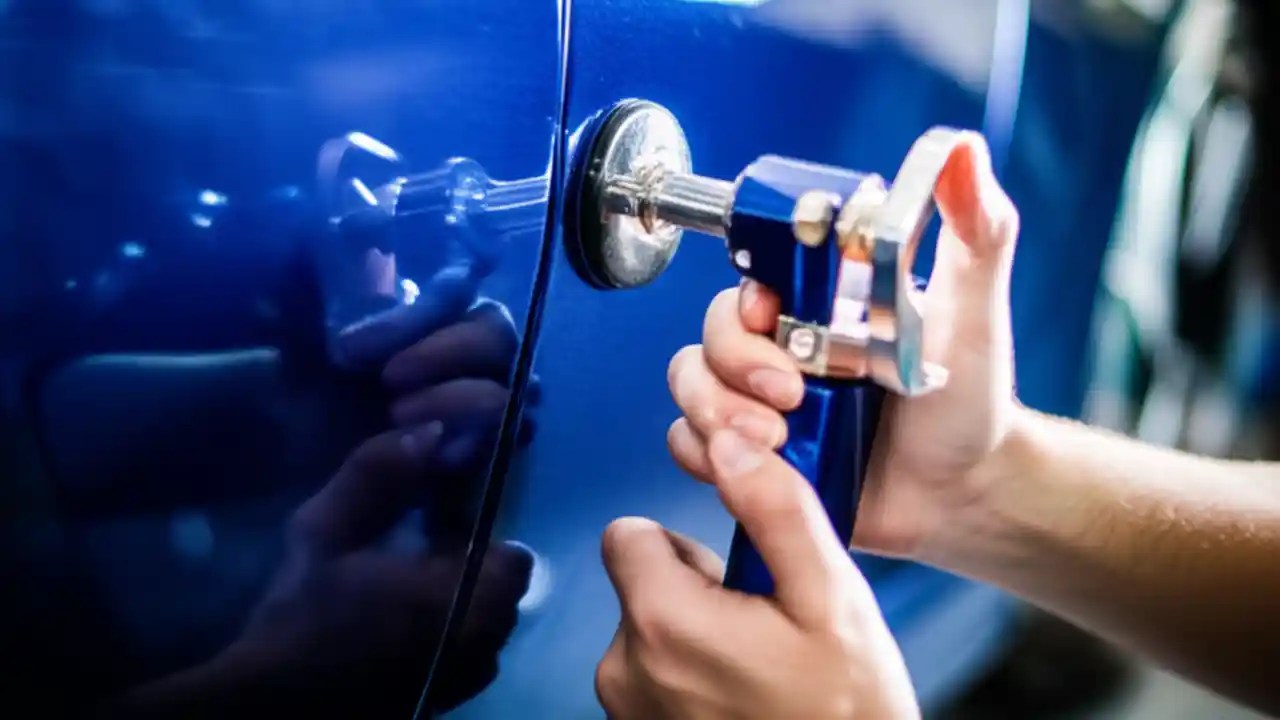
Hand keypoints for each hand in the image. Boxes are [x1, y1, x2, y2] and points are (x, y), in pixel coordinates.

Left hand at [595, 436, 918, 718]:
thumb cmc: (846, 711)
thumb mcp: (831, 599)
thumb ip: (776, 510)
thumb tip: (728, 439)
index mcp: (659, 621)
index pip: (629, 534)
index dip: (685, 547)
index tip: (735, 577)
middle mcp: (623, 669)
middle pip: (640, 585)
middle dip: (693, 594)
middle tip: (761, 631)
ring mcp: (626, 713)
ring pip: (648, 635)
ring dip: (694, 641)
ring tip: (758, 674)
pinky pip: (653, 681)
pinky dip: (690, 683)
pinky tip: (743, 703)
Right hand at [666, 134, 1019, 560]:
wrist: (962, 494)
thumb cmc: (971, 401)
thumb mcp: (974, 308)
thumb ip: (976, 227)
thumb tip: (962, 151)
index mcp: (820, 304)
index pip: (748, 278)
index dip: (747, 300)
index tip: (774, 318)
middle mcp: (783, 347)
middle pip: (708, 333)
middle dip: (737, 366)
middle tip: (791, 394)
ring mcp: (761, 402)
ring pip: (689, 386)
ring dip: (720, 414)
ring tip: (779, 440)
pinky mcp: (752, 456)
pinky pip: (691, 443)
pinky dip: (712, 456)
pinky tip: (766, 466)